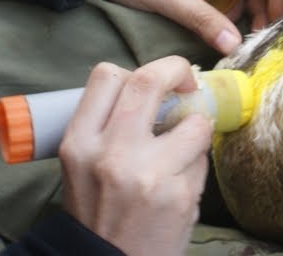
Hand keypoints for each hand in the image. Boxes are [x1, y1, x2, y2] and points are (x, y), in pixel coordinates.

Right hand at [59, 56, 212, 255]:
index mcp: (79, 143)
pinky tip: (180, 184)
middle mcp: (110, 153)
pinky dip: (197, 165)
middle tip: (188, 84)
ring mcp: (148, 173)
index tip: (157, 81)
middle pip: (149, 79)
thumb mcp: (83, 166)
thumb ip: (110, 125)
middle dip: (178, 70)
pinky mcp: (180, 195)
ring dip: (196, 131)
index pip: (107, 76)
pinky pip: (202, 160)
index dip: (140, 69)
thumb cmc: (99, 214)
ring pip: (194, 122)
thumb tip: (157, 88)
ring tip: (183, 152)